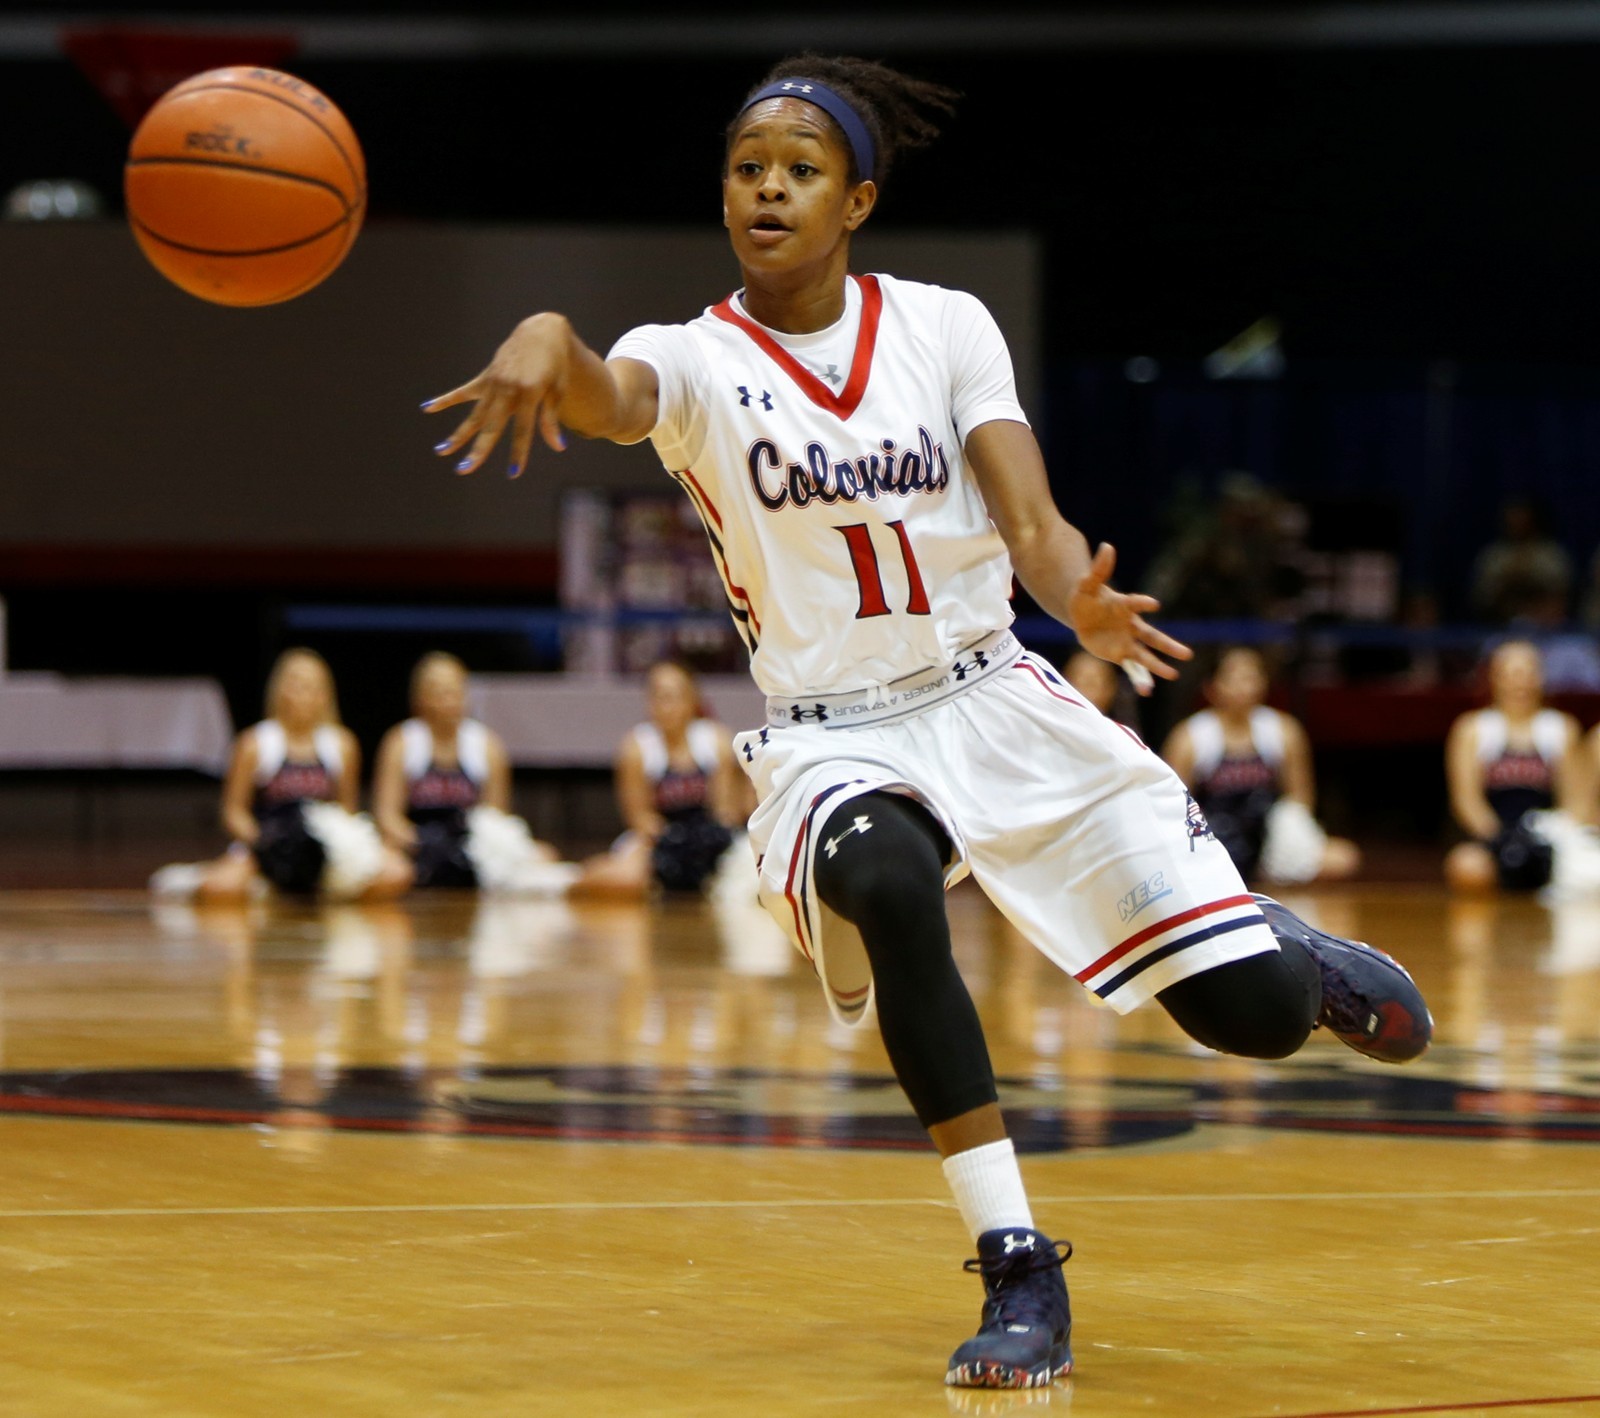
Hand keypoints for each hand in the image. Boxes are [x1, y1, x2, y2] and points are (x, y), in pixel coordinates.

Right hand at [423, 313, 570, 477]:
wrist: (541, 332)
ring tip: (441, 452)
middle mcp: (507, 389)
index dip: (518, 452)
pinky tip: (427, 408)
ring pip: (474, 415)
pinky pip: (463, 392)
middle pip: (490, 426)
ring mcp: (493, 383)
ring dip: (457, 435)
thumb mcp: (558, 389)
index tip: (513, 473)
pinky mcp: (486, 378)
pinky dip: (446, 400)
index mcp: (529, 392)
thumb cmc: (555, 365)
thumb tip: (557, 447)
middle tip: (464, 469)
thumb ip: (551, 418)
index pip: (522, 429)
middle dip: (478, 449)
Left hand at [1068, 542, 1191, 694]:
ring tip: (1173, 675)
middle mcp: (1132, 626)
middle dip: (1168, 646)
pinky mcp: (1120, 654)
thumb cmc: (1087, 597)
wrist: (1083, 614)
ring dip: (1158, 666)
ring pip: (1146, 656)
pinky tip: (1147, 691)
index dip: (1142, 603)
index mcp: (1124, 606)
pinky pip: (1131, 668)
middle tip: (1187, 655)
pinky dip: (1139, 678)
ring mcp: (1127, 642)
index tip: (1152, 605)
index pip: (1135, 604)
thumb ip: (1099, 569)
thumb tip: (1107, 546)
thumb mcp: (1087, 585)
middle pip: (1153, 637)